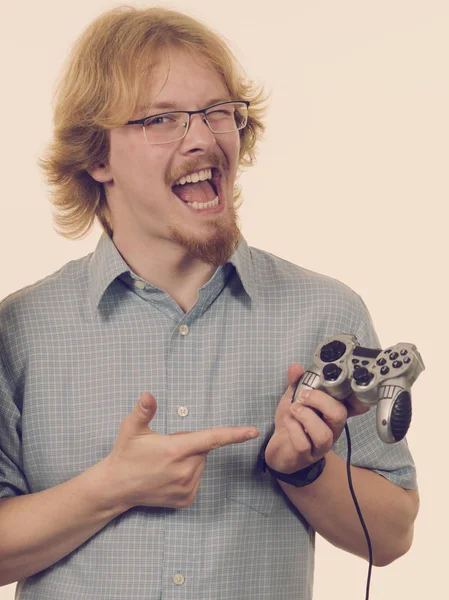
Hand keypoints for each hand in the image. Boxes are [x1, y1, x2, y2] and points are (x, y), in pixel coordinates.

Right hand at [105, 393, 258, 509]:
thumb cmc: (126, 454)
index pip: (212, 439)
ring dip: (189, 459)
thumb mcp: (131, 429)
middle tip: (165, 447)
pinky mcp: (187, 499)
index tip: (253, 432)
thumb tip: (147, 395)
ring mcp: (187, 487)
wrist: (116, 487)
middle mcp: (186, 470)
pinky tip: (168, 475)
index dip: (234, 434)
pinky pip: (196, 479)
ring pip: (200, 464)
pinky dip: (187, 473)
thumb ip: (143, 411)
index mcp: (177, 450)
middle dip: (189, 443)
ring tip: (164, 462)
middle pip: (203, 448)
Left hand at [264, 364, 369, 474]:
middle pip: (340, 415)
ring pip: (323, 434)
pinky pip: (304, 443)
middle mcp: (332, 428)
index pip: (355, 404)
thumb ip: (296, 382)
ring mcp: (321, 445)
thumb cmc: (293, 420)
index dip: (357, 395)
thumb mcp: (294, 397)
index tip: (344, 383)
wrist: (279, 446)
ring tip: (294, 409)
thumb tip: (296, 367)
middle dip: (320, 400)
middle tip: (303, 396)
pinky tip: (288, 422)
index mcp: (333, 411)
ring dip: (305, 416)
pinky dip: (293, 428)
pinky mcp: (307, 456)